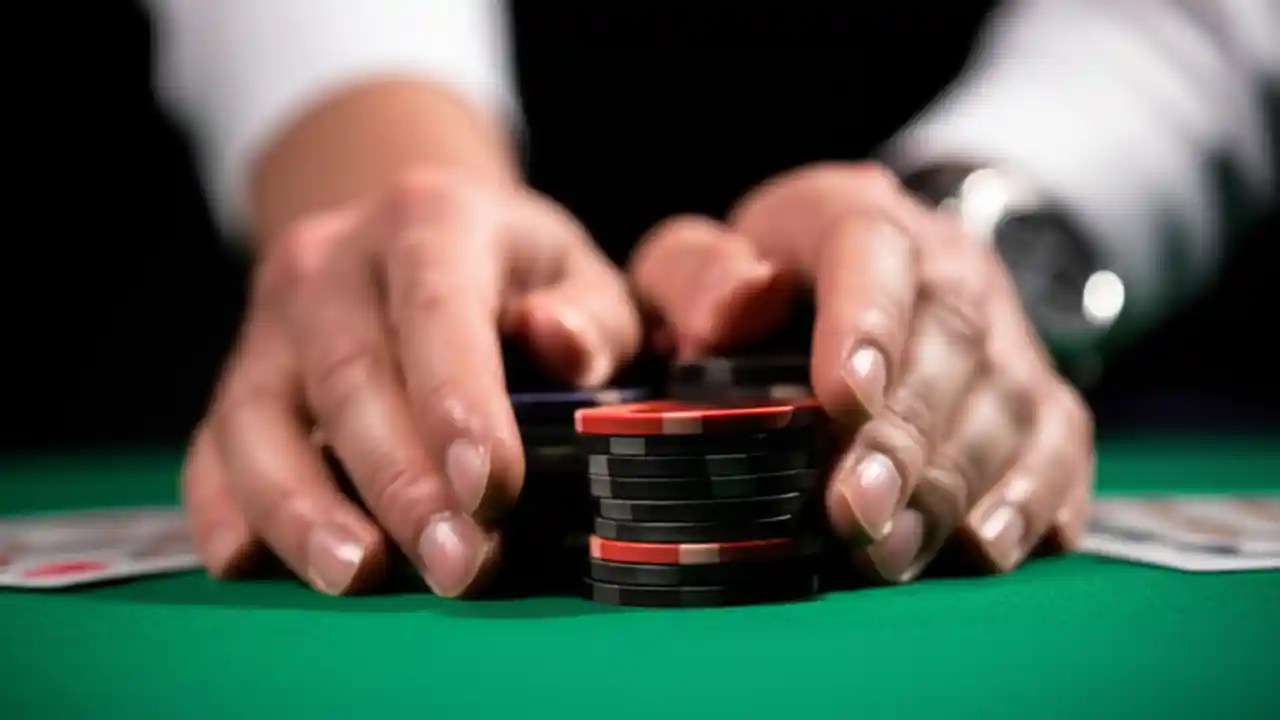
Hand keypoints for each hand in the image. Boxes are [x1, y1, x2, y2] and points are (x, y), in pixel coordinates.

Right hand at [181, 168, 641, 595]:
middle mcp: (333, 258)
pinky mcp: (236, 371)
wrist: (415, 232)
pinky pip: (211, 443)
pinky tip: (246, 564)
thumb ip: (591, 315)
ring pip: (258, 414)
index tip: (491, 493)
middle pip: (348, 374)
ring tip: (355, 576)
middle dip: (401, 482)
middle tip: (456, 566)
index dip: (459, 403)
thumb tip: (566, 348)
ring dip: (301, 506)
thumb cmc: (515, 272)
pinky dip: (223, 507)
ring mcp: (270, 316)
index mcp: (429, 217)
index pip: (438, 309)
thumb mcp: (575, 271)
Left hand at [629, 162, 1094, 581]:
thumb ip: (693, 276)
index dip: (867, 320)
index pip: (868, 244)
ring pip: (1007, 402)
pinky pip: (1062, 441)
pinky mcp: (1041, 388)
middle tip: (858, 512)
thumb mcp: (691, 265)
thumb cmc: (747, 290)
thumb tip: (733, 309)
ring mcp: (1004, 328)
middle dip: (905, 436)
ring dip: (952, 485)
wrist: (855, 275)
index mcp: (846, 214)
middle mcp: (944, 263)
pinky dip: (1033, 499)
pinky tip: (987, 548)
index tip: (844, 400)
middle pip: (948, 339)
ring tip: (895, 553)